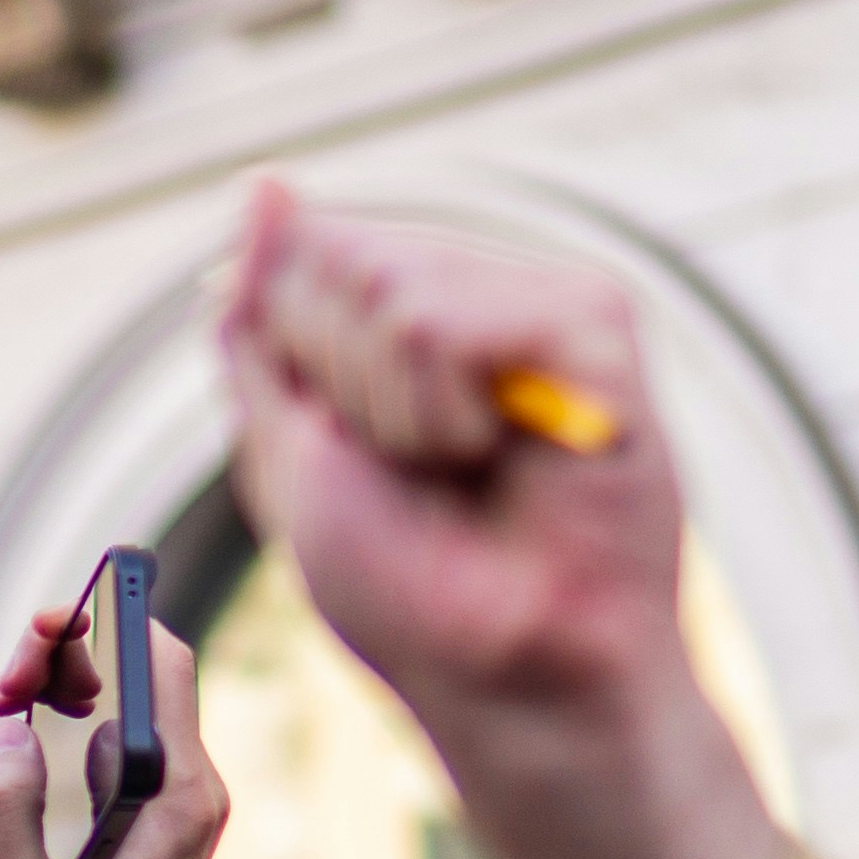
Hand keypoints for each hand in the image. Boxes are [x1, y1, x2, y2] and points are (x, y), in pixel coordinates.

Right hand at [0, 601, 224, 858]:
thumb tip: (7, 731)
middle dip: (64, 654)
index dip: (99, 626)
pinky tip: (22, 736)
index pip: (158, 663)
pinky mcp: (148, 815)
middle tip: (2, 691)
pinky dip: (65, 720)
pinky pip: (113, 733)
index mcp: (176, 798)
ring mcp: (171, 800)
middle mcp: (189, 788)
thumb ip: (2, 812)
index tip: (40, 635)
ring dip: (58, 683)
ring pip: (122, 696)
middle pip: (138, 668)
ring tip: (4, 709)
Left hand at [217, 181, 788, 858]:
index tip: (350, 452)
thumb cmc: (409, 587)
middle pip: (336, 258)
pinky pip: (447, 322)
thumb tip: (265, 186)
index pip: (299, 254)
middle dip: (338, 387)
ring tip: (462, 470)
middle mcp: (477, 292)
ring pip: (389, 289)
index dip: (295, 362)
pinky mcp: (596, 327)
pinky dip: (443, 413)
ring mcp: (540, 304)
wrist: (508, 672)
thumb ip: (261, 320)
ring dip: (394, 414)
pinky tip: (501, 455)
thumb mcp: (289, 449)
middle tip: (415, 470)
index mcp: (405, 314)